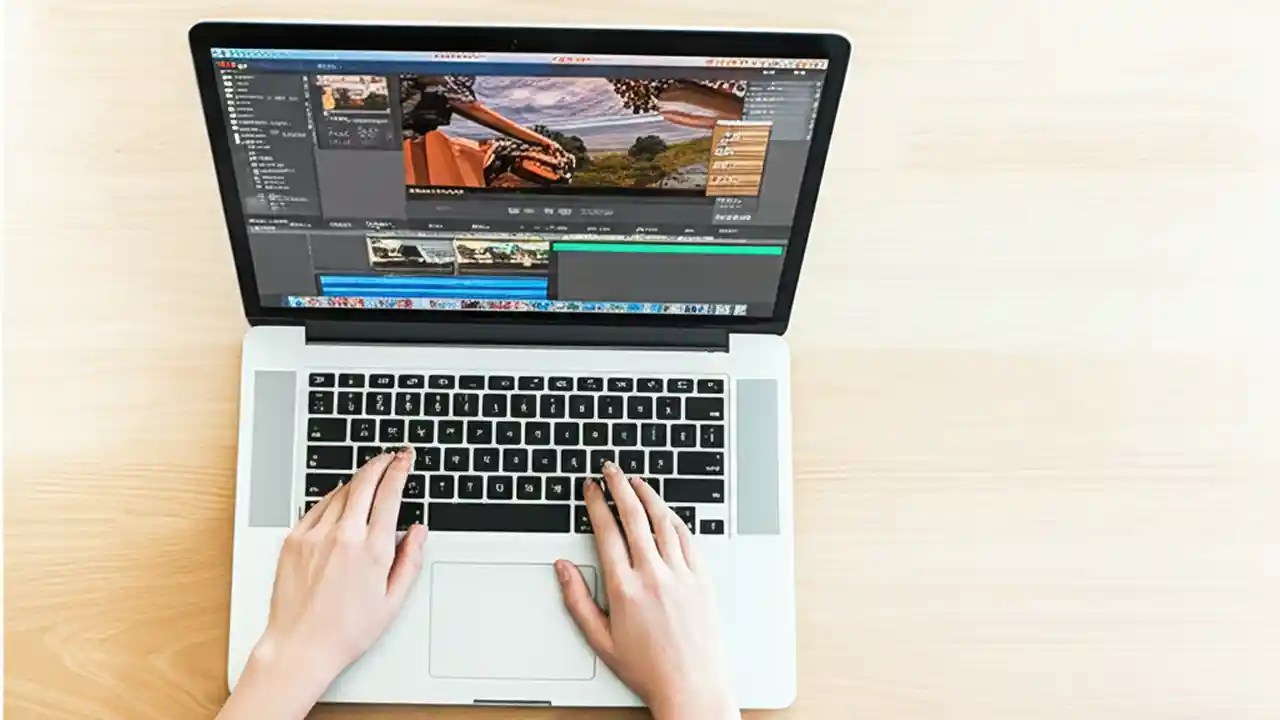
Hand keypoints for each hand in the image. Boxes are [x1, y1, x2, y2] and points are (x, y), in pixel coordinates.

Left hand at [219, 448, 426, 719]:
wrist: (300, 647)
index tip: (406, 459)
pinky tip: (340, 498)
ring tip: (369, 476)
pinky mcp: (294, 541)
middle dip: (381, 463)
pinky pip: (316, 507)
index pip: (390, 494)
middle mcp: (344, 537)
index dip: (400, 470)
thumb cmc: (346, 631)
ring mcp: (315, 536)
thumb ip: (410, 561)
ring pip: (340, 491)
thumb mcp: (392, 601)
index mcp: (373, 550)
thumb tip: (419, 532)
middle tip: (391, 456)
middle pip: (365, 483)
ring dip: (358, 478)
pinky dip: (332, 497)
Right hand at [556, 462, 737, 719]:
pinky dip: (675, 519)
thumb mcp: (600, 640)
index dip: (596, 504)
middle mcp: (654, 575)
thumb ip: (577, 600)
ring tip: (636, 481)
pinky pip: (687, 538)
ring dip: (648, 495)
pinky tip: (667, 511)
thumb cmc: (647, 668)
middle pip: (635, 517)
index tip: (590, 488)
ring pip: (664, 521)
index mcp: (625, 589)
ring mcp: (681, 575)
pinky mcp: (702, 579)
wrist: (691, 686)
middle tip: (610, 469)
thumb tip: (562, 568)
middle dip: (619, 487)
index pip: (607, 532)